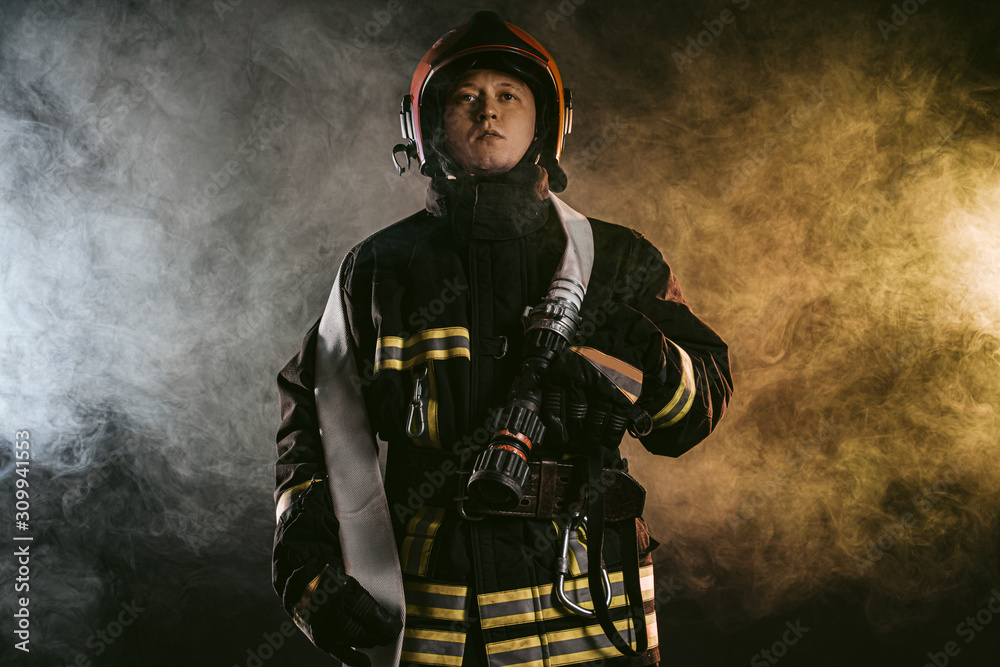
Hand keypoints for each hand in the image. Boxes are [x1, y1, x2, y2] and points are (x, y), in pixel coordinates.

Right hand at [300, 568, 402, 666]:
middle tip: (389, 634)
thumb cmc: (324, 576)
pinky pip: (339, 652)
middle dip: (380, 634)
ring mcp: (325, 628)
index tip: (395, 626)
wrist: (297, 584)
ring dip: (370, 642)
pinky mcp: (319, 639)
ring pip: (354, 641)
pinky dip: (354, 659)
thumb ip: (363, 592)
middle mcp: (332, 612)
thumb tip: (382, 605)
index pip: (369, 613)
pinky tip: (365, 662)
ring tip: (378, 640)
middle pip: (363, 630)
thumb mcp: (346, 575)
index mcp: (341, 592)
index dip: (386, 623)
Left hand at [543, 305, 665, 448]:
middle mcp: (583, 380)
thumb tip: (553, 422)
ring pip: (596, 423)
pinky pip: (616, 422)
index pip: (554, 407)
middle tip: (576, 442)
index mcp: (564, 372)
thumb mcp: (567, 365)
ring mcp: (605, 389)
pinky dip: (612, 435)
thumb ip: (558, 389)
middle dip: (576, 435)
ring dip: (593, 438)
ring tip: (592, 444)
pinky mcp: (624, 395)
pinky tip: (608, 440)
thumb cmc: (591, 359)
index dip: (556, 428)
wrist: (621, 344)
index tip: (559, 438)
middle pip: (576, 417)